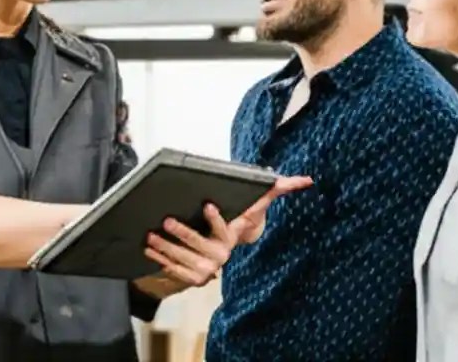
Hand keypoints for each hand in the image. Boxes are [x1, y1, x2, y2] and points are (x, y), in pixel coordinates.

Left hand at [142, 175, 313, 289]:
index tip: (207, 205)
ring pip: (184, 259)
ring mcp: (206, 268)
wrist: (219, 252)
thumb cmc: (235, 222)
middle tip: (167, 220)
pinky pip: (175, 271)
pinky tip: (149, 250)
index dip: (216, 219)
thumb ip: (277, 190)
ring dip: (167, 248)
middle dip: (184, 234)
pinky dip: (161, 260)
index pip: (225, 229)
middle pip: (201, 245)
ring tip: (151, 235)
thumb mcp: (253, 207)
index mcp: (232, 237)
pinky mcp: (191, 277)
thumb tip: (308, 179)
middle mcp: (220, 256)